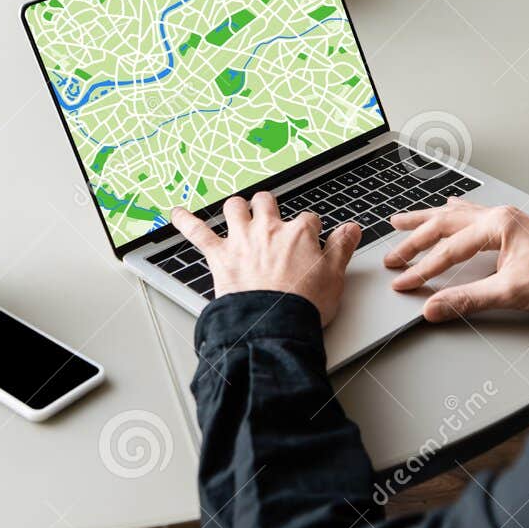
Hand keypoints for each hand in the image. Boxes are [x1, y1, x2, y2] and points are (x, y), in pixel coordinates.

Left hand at [171, 192, 361, 325]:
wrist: (274, 324)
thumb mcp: (335, 275)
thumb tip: (352, 228)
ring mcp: (242, 240)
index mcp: (299, 233)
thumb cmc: (304, 304)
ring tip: (239, 213)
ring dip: (237, 209)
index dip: (309, 230)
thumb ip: (342, 247)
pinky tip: (176, 213)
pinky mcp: (220, 256)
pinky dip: (185, 221)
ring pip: (235, 208)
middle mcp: (268, 230)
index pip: (308, 220)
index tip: (310, 241)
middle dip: (269, 208)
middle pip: (267, 204)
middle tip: (271, 218)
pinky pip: (197, 232)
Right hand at [383, 197, 528, 322]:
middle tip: (391, 255)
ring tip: (402, 221)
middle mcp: (499, 217)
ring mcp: (507, 220)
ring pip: (456, 216)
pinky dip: (454, 215)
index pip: (448, 249)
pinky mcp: (514, 228)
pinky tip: (449, 209)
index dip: (421, 269)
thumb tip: (435, 307)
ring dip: (427, 220)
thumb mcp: (512, 292)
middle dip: (414, 240)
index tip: (402, 282)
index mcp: (497, 225)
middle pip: (444, 225)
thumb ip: (469, 299)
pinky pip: (474, 215)